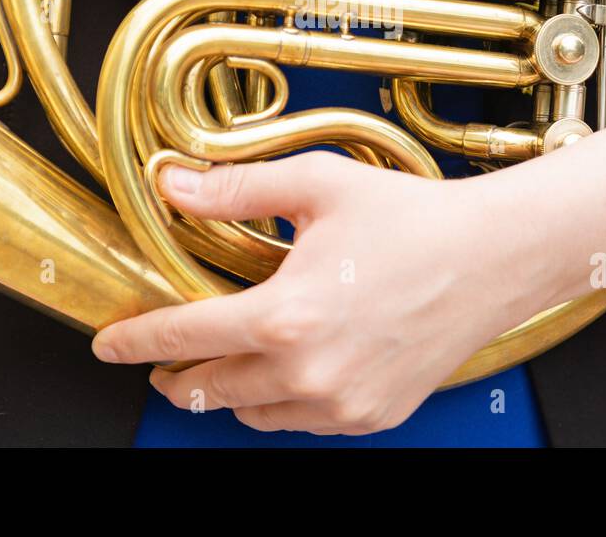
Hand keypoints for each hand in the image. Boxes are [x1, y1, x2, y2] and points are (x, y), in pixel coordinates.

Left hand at [90, 151, 541, 434]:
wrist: (495, 257)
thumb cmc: (415, 218)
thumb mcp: (319, 185)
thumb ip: (236, 189)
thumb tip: (175, 184)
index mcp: (286, 316)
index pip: (184, 336)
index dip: (137, 341)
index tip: (111, 344)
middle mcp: (310, 372)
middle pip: (210, 389)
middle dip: (176, 375)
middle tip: (164, 360)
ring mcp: (342, 403)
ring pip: (252, 415)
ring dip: (228, 391)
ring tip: (227, 360)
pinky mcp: (372, 416)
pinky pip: (302, 423)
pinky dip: (280, 403)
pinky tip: (286, 369)